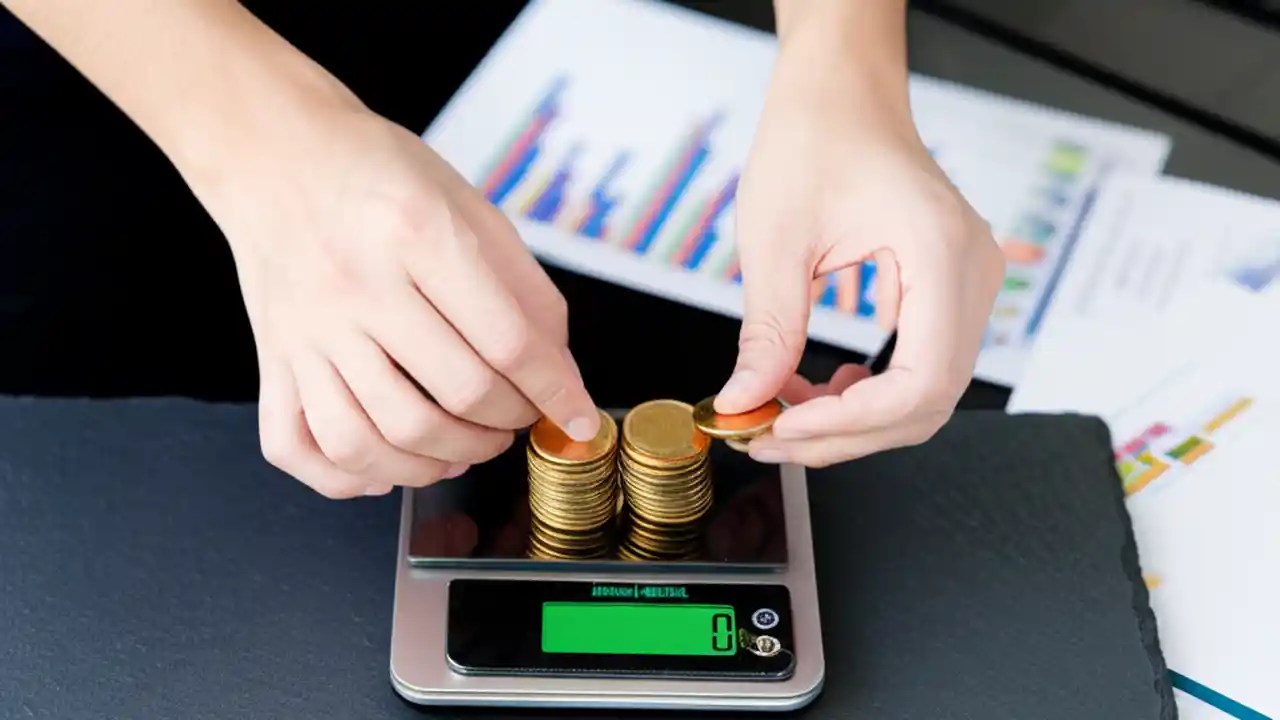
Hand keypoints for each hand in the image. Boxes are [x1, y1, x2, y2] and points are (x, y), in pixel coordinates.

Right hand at [189, 99, 599, 497]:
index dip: (556, 392)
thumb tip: (560, 372)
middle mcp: (356, 286)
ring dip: (443, 460)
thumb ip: (524, 289)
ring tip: (469, 444)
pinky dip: (350, 476)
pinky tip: (389, 464)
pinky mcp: (274, 357)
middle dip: (508, 423)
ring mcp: (307, 330)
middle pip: (453, 394)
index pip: (507, 341)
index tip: (579, 418)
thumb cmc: (379, 174)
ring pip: (380, 438)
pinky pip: (301, 447)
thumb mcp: (469, 204)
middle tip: (519, 416)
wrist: (275, 152)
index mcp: (417, 234)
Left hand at [715, 43, 1003, 466]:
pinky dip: (869, 391)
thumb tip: (746, 402)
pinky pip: (922, 364)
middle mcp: (973, 273)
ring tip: (785, 409)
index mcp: (941, 253)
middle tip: (770, 434)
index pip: (920, 381)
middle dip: (846, 432)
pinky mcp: (948, 289)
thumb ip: (769, 331)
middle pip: (929, 399)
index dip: (851, 422)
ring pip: (927, 392)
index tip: (783, 427)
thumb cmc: (812, 140)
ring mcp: (969, 282)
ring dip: (856, 418)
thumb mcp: (774, 240)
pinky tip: (818, 385)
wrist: (840, 95)